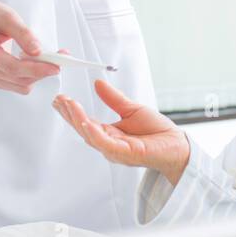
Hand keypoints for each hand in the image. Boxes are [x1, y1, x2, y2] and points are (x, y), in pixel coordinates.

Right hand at [0, 0, 62, 93]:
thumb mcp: (8, 16)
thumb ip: (23, 34)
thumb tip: (37, 51)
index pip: (13, 68)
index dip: (36, 69)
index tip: (55, 67)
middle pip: (19, 79)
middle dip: (42, 71)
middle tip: (60, 58)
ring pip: (21, 85)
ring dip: (38, 74)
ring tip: (48, 57)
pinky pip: (18, 84)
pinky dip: (31, 76)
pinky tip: (35, 62)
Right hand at [53, 78, 190, 183]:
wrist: (177, 144)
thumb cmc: (157, 131)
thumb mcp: (131, 109)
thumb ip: (113, 99)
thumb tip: (98, 83)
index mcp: (109, 134)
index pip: (85, 122)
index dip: (72, 111)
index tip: (60, 98)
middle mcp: (109, 144)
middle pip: (83, 129)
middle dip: (69, 115)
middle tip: (58, 100)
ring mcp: (115, 150)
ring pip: (91, 136)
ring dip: (78, 120)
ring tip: (69, 106)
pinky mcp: (125, 153)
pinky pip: (105, 144)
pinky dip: (94, 133)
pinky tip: (86, 122)